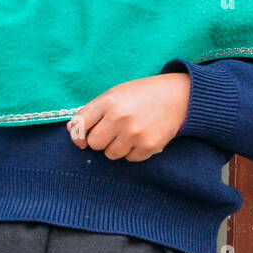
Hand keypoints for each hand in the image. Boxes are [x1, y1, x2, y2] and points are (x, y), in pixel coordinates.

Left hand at [67, 73, 190, 161]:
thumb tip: (73, 131)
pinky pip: (129, 159)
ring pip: (111, 154)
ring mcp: (135, 134)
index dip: (78, 136)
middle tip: (112, 132)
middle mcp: (120, 118)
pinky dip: (133, 152)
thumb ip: (93, 111)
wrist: (179, 97)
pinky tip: (141, 138)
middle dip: (100, 141)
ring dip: (116, 147)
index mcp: (109, 102)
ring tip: (129, 133)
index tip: (81, 139)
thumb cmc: (142, 95)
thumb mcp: (115, 94)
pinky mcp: (149, 146)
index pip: (80, 125)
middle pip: (94, 144)